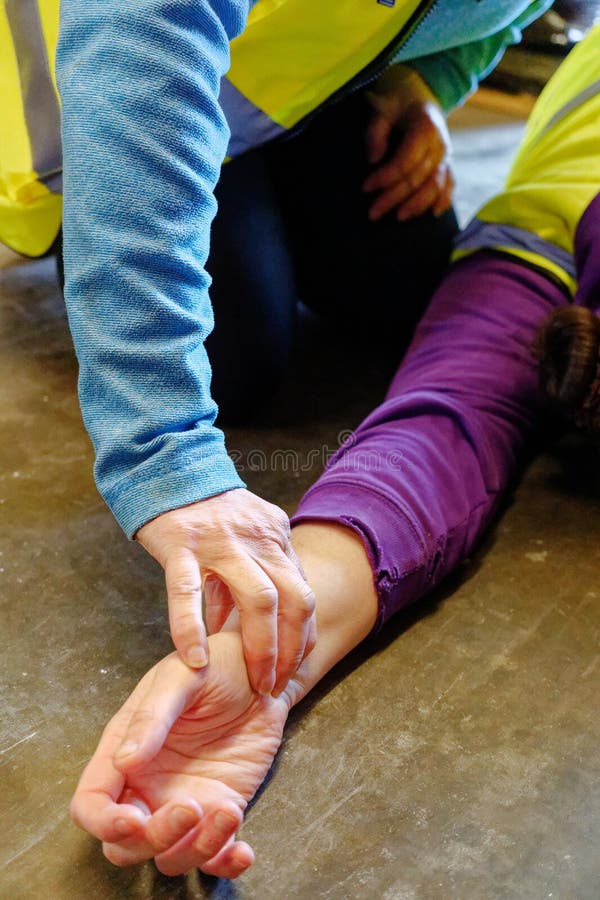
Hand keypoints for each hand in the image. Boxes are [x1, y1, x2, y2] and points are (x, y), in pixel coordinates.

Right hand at [70, 632, 290, 876]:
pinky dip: (225, 863)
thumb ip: (152, 716)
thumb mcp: (182, 676)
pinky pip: (214, 855)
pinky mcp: (221, 810)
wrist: (264, 669)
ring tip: (228, 813)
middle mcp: (148, 785)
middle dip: (153, 838)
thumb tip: (124, 760)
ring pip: (169, 858)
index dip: (104, 822)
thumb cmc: (215, 663)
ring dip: (194, 850)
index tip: (135, 819)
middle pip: (126, 843)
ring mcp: (184, 802)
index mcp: (124, 751)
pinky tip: (243, 850)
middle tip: (191, 807)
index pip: (91, 804)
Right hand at [136, 489, 315, 695]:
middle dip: (292, 648)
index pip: (304, 593)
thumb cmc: (208, 509)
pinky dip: (192, 629)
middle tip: (277, 683)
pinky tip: (196, 660)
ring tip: (254, 681)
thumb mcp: (247, 532)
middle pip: (293, 599)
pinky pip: (188, 592)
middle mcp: (257, 539)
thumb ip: (258, 569)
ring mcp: (220, 541)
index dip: (304, 636)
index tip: (296, 667)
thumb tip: (259, 619)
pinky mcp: (180, 544)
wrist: (167, 466)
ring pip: (258, 599)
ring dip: (261, 647)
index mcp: (275, 536)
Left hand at [362, 66, 453, 221]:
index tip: (365, 187)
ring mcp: (446, 155)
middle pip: (418, 178)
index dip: (386, 177)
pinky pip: (450, 185)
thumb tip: (373, 160)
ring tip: (398, 218)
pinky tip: (433, 215)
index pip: (405, 161)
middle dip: (394, 197)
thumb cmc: (398, 102)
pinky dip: (444, 201)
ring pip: (436, 186)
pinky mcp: (447, 163)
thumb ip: (376, 132)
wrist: (421, 94)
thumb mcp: (383, 108)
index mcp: (425, 128)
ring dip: (417, 205)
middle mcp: (440, 144)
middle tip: (373, 213)